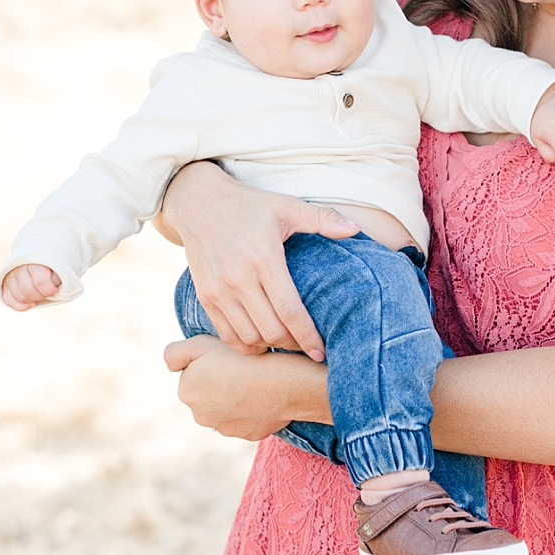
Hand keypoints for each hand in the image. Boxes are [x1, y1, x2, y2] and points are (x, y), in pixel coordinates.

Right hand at [0, 263, 60, 309]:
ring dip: (32, 299)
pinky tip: (31, 304)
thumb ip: (58, 276)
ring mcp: (10, 275)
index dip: (49, 290)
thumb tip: (52, 288)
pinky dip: (20, 305)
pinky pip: (8, 299)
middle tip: (47, 291)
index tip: (54, 289)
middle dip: (41, 295)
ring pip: (19, 296)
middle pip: (28, 291)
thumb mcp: (59, 266)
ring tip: (40, 294)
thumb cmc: (51, 263)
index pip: (40, 281)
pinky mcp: (4, 282)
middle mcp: (19, 266)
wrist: (38, 256)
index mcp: (34, 260)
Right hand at [160, 162, 358, 359]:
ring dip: (271, 346)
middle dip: (294, 344)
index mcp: (263, 258)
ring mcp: (218, 290)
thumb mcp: (286, 205)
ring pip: (249, 337)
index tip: (321, 351)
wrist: (199, 203)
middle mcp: (238, 278)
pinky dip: (246, 346)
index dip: (308, 336)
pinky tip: (261, 342)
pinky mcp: (205, 296)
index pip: (289, 310)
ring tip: (287, 342)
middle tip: (308, 346)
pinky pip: (226, 335)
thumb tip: (355, 229)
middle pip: (271, 330)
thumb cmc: (249, 205)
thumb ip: (321, 218)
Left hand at [164, 335, 327, 440]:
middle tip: (240, 369)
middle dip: (220, 383)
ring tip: (253, 381)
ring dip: (235, 398)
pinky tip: (263, 396)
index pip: (193, 374)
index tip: (226, 358)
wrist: (284, 383)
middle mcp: (201, 416)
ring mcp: (225, 429)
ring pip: (227, 408)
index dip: (210, 363)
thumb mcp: (201, 344)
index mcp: (187, 392)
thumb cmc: (243, 359)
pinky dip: (253, 409)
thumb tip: (170, 366)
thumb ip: (174, 353)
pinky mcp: (248, 436)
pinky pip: (247, 419)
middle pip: (209, 393)